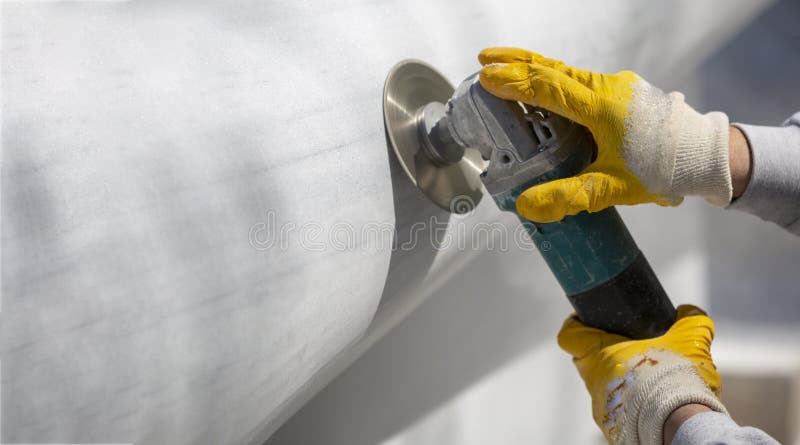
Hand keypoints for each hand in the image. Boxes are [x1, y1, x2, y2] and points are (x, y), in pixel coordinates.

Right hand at [478, 47, 731, 222]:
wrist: (705, 156)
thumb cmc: (664, 168)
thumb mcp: (613, 187)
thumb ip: (568, 197)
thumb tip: (526, 205)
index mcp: (603, 107)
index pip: (549, 89)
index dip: (515, 83)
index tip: (486, 78)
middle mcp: (608, 89)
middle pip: (553, 69)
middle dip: (515, 63)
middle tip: (483, 61)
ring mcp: (616, 87)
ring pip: (564, 71)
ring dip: (531, 68)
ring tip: (501, 65)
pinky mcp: (621, 93)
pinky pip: (577, 80)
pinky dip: (551, 79)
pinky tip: (540, 88)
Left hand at [557, 305, 726, 444]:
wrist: (683, 424)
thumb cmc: (677, 378)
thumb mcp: (689, 340)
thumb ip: (688, 319)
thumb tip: (688, 310)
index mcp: (601, 355)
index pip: (570, 336)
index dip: (577, 325)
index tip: (589, 320)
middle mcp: (594, 382)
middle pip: (586, 361)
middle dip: (603, 352)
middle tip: (628, 346)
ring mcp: (601, 407)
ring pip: (601, 386)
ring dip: (618, 379)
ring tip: (646, 377)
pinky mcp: (612, 427)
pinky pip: (614, 408)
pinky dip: (628, 402)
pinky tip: (650, 399)